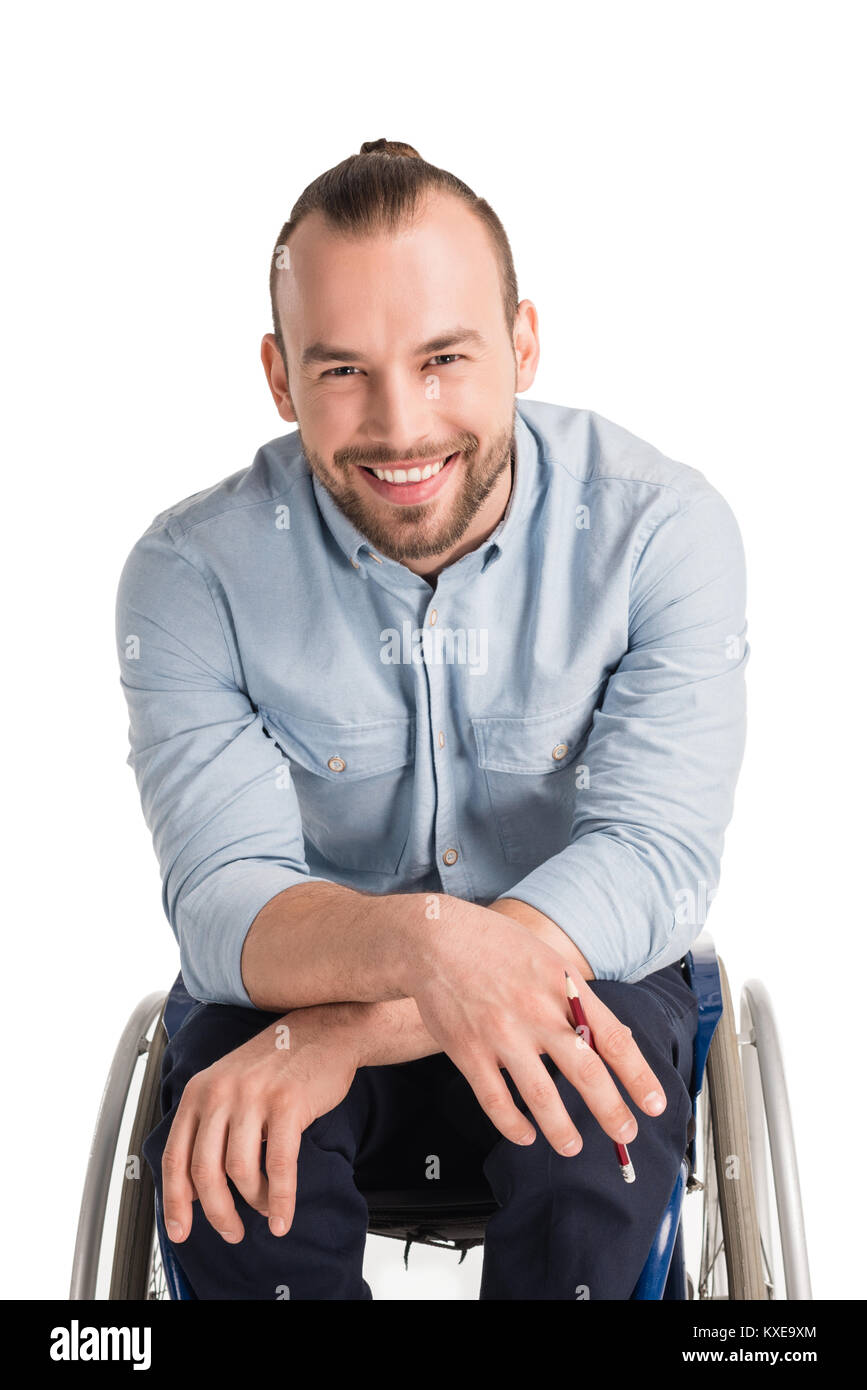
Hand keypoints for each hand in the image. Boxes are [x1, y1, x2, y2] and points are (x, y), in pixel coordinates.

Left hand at [161, 1009, 359, 1243]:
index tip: (180, 1231)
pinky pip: (279, 1166)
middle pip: (204, 1172)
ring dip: (253, 1203)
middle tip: (231, 1230)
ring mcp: (253, 1097)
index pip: (174, 1157)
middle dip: (217, 1212)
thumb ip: (209, 1125)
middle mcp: (220, 1093)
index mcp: (199, 1091)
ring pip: (240, 1172)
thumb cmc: (278, 1063)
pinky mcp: (288, 1104)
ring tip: (264, 1210)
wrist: (323, 1030)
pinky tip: (282, 1216)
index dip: (174, 1202)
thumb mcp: (228, 1084)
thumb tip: (196, 1186)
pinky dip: (280, 1199)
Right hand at [402, 900, 666, 1157]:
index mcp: (562, 987)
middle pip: (585, 1072)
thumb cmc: (494, 945)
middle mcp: (537, 1012)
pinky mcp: (469, 1051)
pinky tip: (525, 1135)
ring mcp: (502, 1034)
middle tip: (626, 1135)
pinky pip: (496, 1100)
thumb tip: (609, 1037)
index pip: (612, 1037)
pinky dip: (513, 1125)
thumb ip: (576, 998)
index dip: (638, 1076)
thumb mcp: (546, 959)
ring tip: (572, 1146)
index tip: (654, 1103)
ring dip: (562, 1129)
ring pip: (541, 1096)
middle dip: (611, 1111)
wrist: (435, 939)